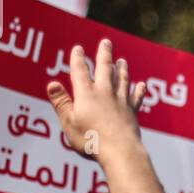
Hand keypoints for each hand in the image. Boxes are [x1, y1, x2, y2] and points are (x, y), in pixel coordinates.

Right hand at [46, 40, 146, 159]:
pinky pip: (136, 97)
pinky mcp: (132, 112)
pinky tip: (141, 85)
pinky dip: (138, 90)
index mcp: (86, 95)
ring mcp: (121, 101)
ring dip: (122, 69)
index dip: (78, 59)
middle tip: (107, 42)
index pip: (80, 72)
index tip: (78, 48)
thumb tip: (52, 84)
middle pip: (105, 69)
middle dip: (105, 54)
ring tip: (122, 61)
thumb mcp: (69, 123)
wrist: (120, 151)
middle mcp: (105, 93)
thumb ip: (61, 103)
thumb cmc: (91, 140)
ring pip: (122, 80)